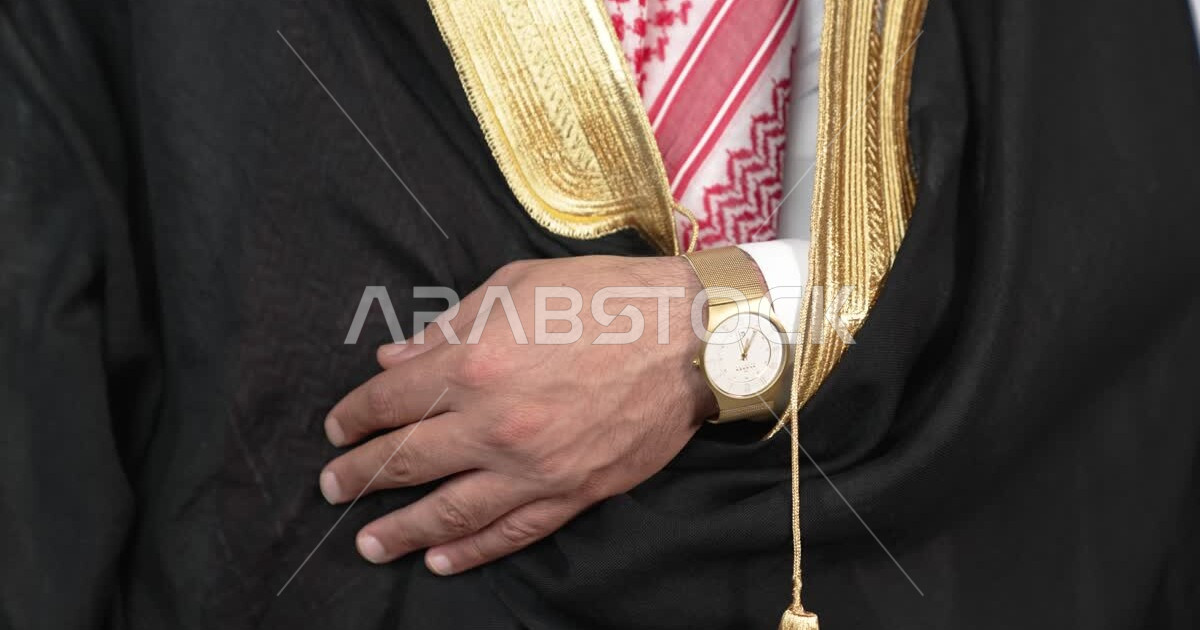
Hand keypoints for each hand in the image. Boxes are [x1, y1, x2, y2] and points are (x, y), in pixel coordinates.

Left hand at [318, 255, 716, 574]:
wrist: (691, 337)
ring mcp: (533, 465)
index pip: (391, 400)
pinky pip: (512, 531)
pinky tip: (441, 560)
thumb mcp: (517, 286)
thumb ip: (449, 326)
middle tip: (332, 487)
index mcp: (473, 362)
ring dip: (402, 529)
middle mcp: (493, 422)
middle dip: (360, 475)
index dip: (354, 417)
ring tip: (369, 543)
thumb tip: (393, 358)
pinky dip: (473, 550)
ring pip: (450, 509)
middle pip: (406, 460)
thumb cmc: (603, 297)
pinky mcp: (572, 492)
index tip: (336, 428)